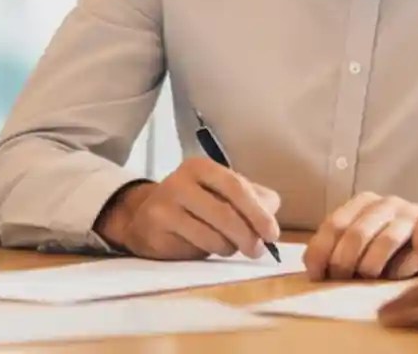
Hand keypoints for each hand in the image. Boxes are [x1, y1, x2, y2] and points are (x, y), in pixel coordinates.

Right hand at [93, 158, 280, 259]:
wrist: (144, 218)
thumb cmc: (194, 207)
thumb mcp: (224, 196)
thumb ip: (253, 199)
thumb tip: (272, 212)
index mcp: (203, 167)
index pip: (237, 187)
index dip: (258, 213)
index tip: (272, 234)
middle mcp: (182, 179)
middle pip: (226, 211)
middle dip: (248, 235)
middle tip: (258, 251)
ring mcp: (167, 202)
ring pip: (214, 233)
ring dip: (230, 247)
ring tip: (231, 247)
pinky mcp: (158, 225)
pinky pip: (197, 245)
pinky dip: (212, 251)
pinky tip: (210, 248)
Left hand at [304, 192, 417, 280]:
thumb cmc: (389, 246)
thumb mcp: (359, 243)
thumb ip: (336, 249)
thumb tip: (314, 271)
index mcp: (361, 203)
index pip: (334, 224)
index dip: (321, 251)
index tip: (317, 275)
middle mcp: (383, 203)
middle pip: (355, 233)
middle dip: (344, 262)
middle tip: (341, 281)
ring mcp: (408, 214)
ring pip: (384, 241)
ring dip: (370, 266)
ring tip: (365, 280)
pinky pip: (412, 251)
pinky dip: (398, 268)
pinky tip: (391, 278)